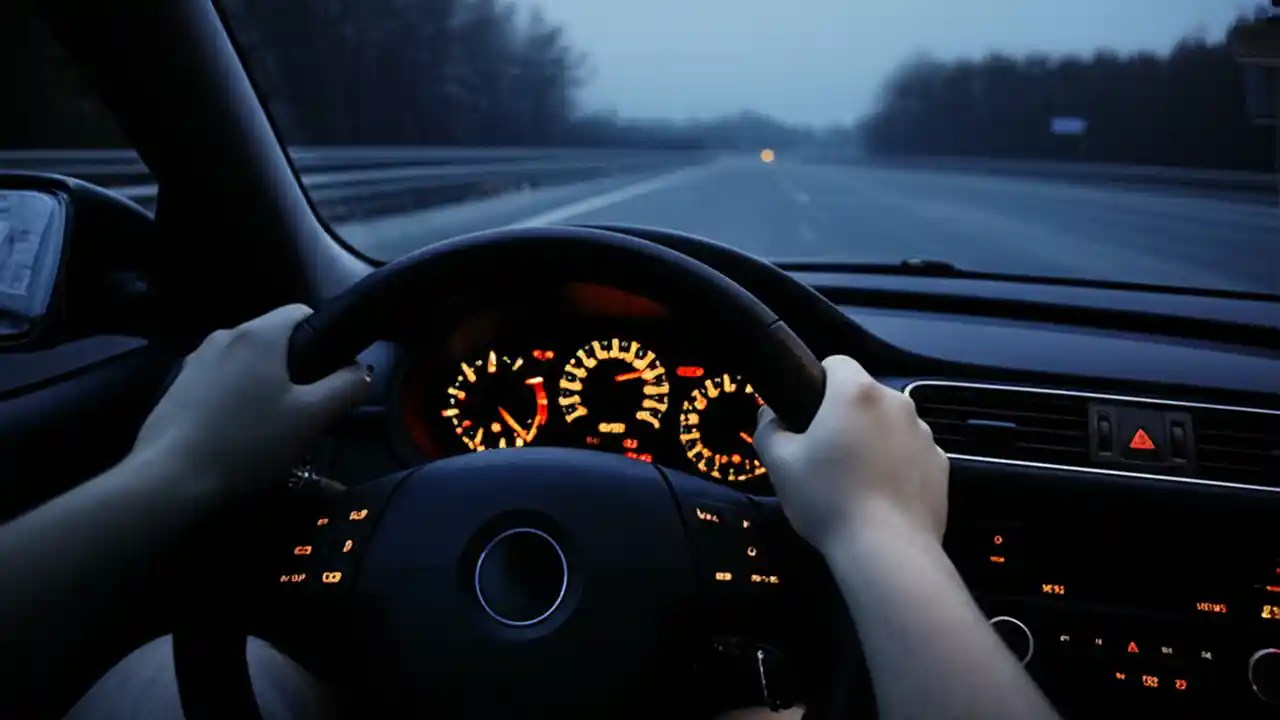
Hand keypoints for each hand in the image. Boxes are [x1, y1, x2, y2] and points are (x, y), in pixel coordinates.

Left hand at [133, 304, 369, 503]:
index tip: (331, 377)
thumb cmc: (249, 443)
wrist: (170, 479)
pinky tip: (236, 435)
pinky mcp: (175, 388)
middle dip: (294, 366)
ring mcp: (193, 361)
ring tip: (271, 427)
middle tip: (306, 410)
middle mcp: (222, 336)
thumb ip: (345, 387)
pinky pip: (219, 382)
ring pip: (244, 362)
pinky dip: (234, 399)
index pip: (301, 311)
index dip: (324, 338)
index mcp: (258, 334)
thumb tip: (361, 371)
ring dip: (263, 384)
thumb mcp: (312, 418)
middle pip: (272, 338)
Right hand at [754, 355, 947, 555]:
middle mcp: (897, 403)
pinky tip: (881, 497)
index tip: (807, 414)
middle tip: (824, 454)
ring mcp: (925, 435)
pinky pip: (910, 454)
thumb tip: (770, 415)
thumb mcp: (779, 464)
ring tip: (854, 481)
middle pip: (864, 396)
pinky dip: (896, 465)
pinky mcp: (941, 466)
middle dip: (845, 415)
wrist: (886, 550)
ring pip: (889, 425)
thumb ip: (768, 429)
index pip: (837, 363)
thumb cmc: (828, 498)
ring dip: (873, 440)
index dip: (818, 383)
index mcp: (857, 393)